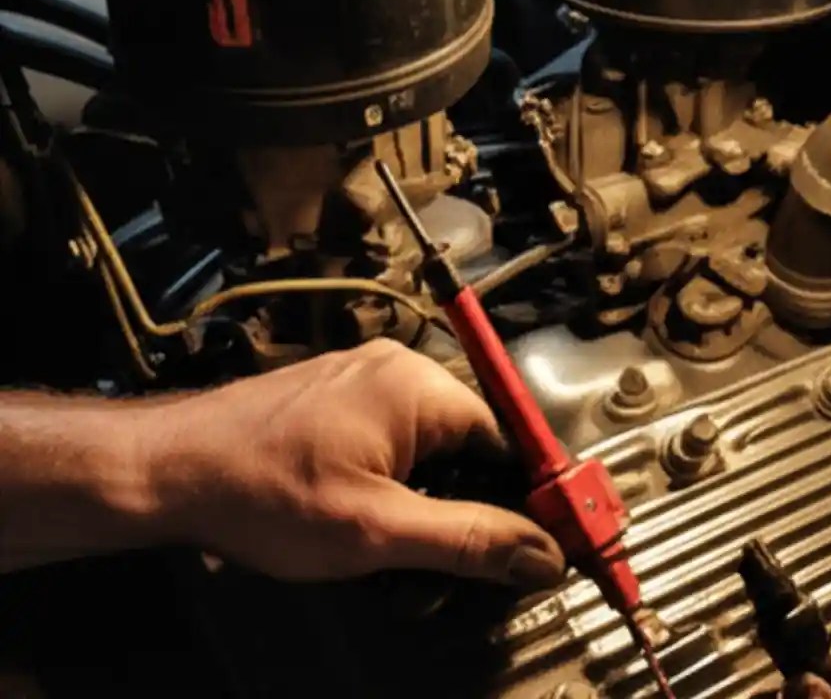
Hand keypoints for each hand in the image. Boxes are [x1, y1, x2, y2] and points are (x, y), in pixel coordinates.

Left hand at [142, 338, 565, 586]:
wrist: (165, 471)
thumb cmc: (257, 491)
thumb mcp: (377, 531)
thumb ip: (469, 541)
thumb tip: (541, 554)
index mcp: (420, 387)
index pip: (512, 443)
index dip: (534, 499)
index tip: (556, 541)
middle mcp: (399, 372)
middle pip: (476, 449)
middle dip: (476, 510)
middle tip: (466, 566)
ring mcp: (367, 384)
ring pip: (437, 452)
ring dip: (435, 504)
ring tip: (402, 549)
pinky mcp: (341, 404)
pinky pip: (400, 445)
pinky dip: (403, 488)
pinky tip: (375, 523)